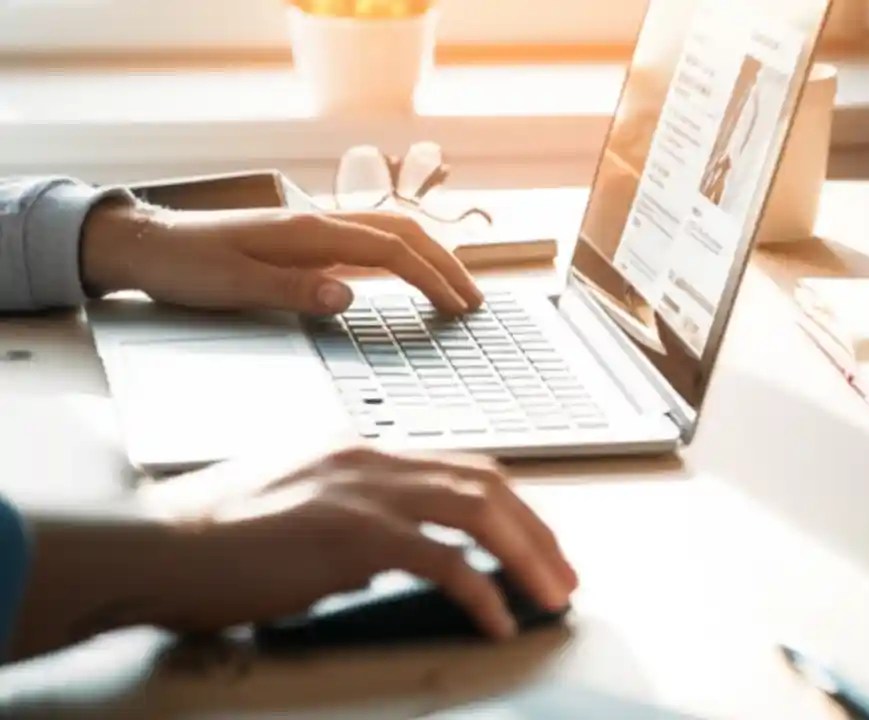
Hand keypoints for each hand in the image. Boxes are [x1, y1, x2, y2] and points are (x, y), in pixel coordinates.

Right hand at [13, 446, 576, 658]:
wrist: (157, 546)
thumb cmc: (215, 536)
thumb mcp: (300, 508)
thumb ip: (357, 519)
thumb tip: (400, 555)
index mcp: (362, 452)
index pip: (461, 467)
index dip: (510, 506)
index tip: (536, 542)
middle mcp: (372, 460)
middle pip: (486, 483)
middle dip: (536, 531)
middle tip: (561, 575)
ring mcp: (365, 492)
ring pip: (479, 512)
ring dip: (526, 557)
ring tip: (549, 597)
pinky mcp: (354, 535)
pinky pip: (444, 562)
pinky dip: (481, 591)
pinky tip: (496, 620)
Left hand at [81, 200, 483, 314]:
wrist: (146, 246)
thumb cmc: (186, 267)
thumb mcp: (234, 286)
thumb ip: (293, 290)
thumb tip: (348, 297)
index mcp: (308, 232)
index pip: (389, 250)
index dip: (430, 278)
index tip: (457, 307)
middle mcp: (319, 223)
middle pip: (403, 232)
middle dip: (446, 264)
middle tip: (476, 299)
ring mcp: (315, 230)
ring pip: (391, 231)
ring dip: (430, 256)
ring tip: (457, 287)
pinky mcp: (307, 242)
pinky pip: (371, 242)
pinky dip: (404, 256)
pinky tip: (411, 276)